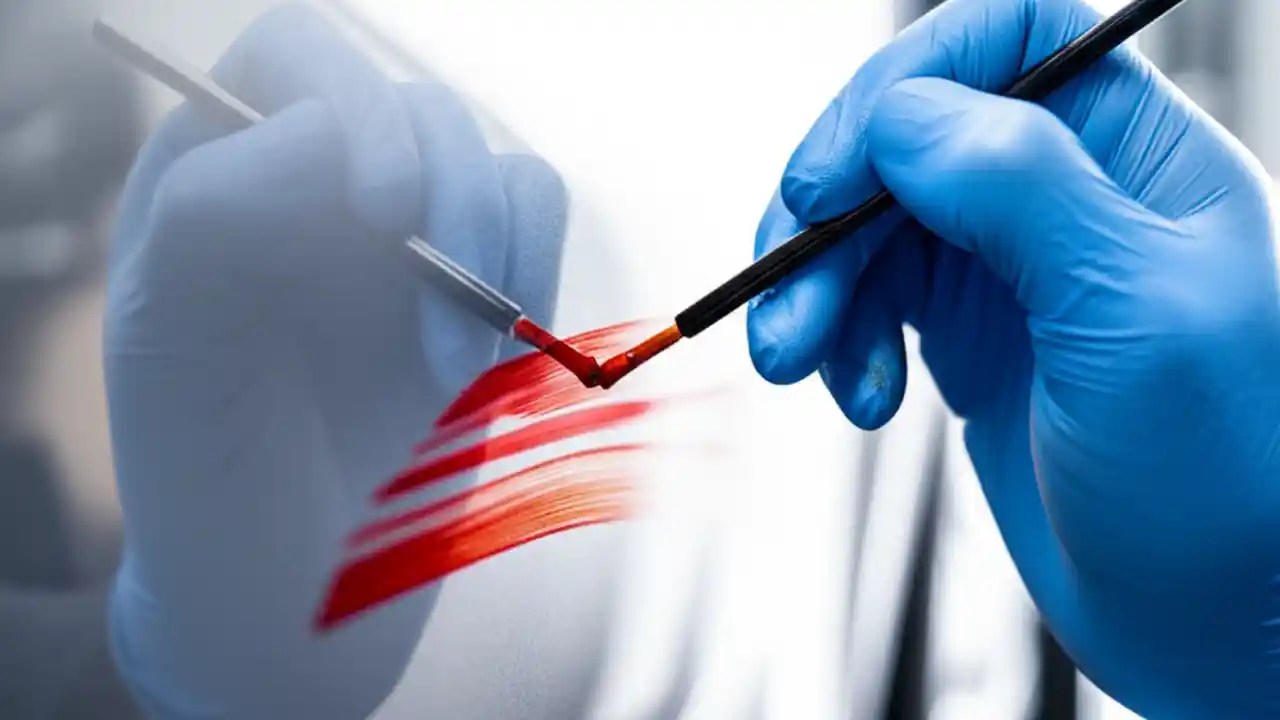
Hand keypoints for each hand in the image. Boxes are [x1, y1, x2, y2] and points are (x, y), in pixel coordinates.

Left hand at [104, 6, 565, 715]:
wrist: (293, 593)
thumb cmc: (209, 475)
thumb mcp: (170, 346)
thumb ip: (216, 210)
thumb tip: (330, 127)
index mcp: (219, 174)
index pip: (298, 56)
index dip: (354, 105)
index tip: (383, 212)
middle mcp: (316, 188)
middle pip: (415, 107)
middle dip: (447, 211)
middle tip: (431, 342)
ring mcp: (406, 239)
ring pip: (492, 163)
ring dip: (495, 263)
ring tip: (449, 380)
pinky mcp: (475, 287)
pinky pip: (536, 220)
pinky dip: (533, 280)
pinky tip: (485, 369)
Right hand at [748, 0, 1279, 714]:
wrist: (1222, 627)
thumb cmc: (1231, 488)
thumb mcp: (1138, 319)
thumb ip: (1022, 187)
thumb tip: (908, 114)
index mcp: (1136, 158)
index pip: (1005, 37)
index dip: (906, 82)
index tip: (834, 176)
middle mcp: (1069, 198)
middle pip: (908, 138)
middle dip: (828, 215)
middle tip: (786, 296)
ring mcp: (1015, 270)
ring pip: (874, 224)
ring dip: (815, 288)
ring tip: (798, 364)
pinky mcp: (974, 340)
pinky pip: (873, 302)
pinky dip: (842, 341)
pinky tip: (865, 398)